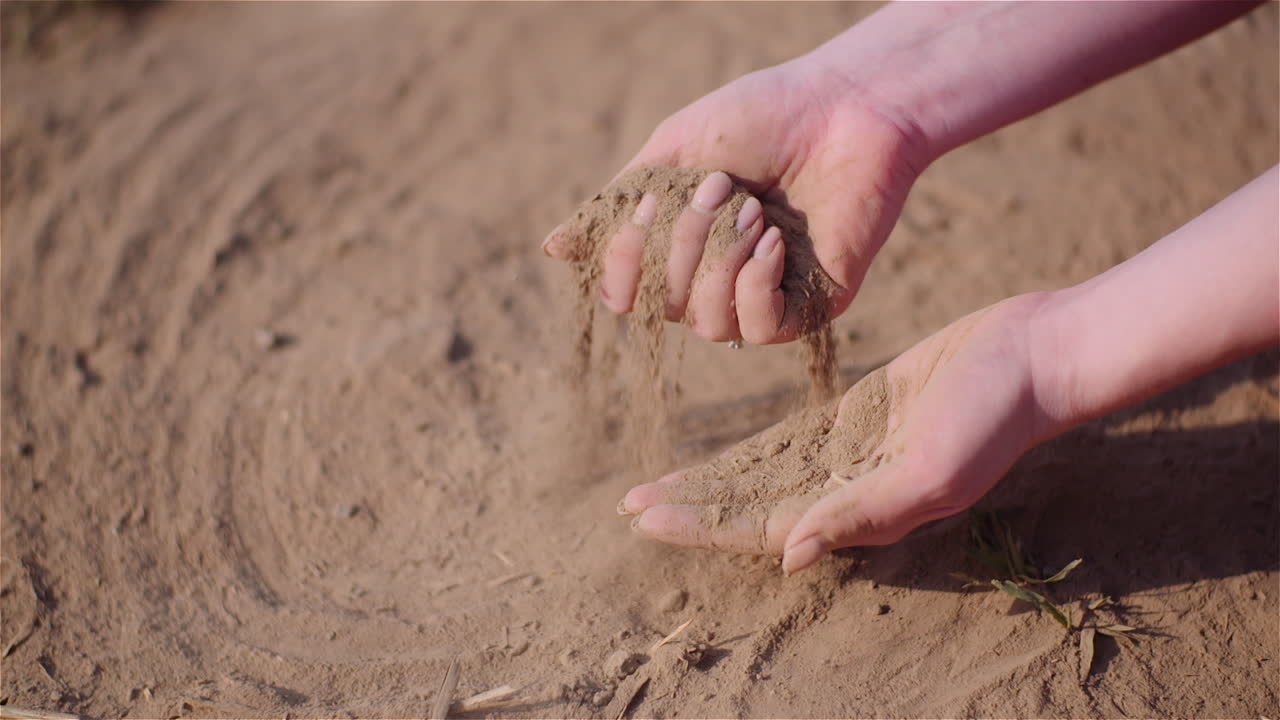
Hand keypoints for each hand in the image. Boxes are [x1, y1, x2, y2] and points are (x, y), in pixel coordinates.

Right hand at [543, 58, 925, 343]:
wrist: (846, 109)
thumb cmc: (762, 119)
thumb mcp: (673, 153)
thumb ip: (617, 204)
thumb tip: (552, 248)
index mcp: (677, 246)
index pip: (624, 292)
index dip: (625, 262)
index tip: (651, 205)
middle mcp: (711, 280)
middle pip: (662, 305)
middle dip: (684, 243)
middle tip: (723, 185)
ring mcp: (759, 298)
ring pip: (707, 325)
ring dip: (723, 262)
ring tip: (757, 211)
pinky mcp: (806, 308)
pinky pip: (758, 330)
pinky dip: (758, 285)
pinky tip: (777, 243)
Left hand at [617, 293, 1052, 571]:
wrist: (1033, 355)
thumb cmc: (991, 415)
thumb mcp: (930, 469)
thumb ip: (861, 512)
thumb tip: (788, 554)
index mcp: (862, 509)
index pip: (764, 523)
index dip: (705, 523)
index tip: (647, 517)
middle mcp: (851, 488)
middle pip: (753, 503)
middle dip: (694, 508)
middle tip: (629, 506)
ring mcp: (854, 452)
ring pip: (765, 474)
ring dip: (714, 483)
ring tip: (658, 487)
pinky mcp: (859, 414)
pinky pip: (791, 439)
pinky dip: (752, 449)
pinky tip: (722, 455)